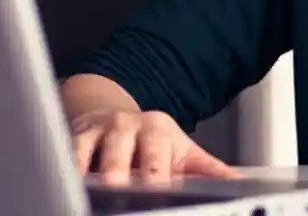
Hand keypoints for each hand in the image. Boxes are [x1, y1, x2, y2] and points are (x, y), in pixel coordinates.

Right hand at [70, 107, 240, 184]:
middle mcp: (129, 125)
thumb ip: (208, 168)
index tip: (159, 189)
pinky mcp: (76, 135)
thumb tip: (239, 182)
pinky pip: (69, 152)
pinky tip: (68, 180)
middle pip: (123, 153)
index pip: (158, 158)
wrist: (116, 117)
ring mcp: (101, 130)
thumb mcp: (183, 151)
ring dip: (92, 172)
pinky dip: (69, 166)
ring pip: (92, 152)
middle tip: (121, 190)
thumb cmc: (152, 141)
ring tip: (93, 188)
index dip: (156, 176)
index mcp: (159, 130)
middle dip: (121, 173)